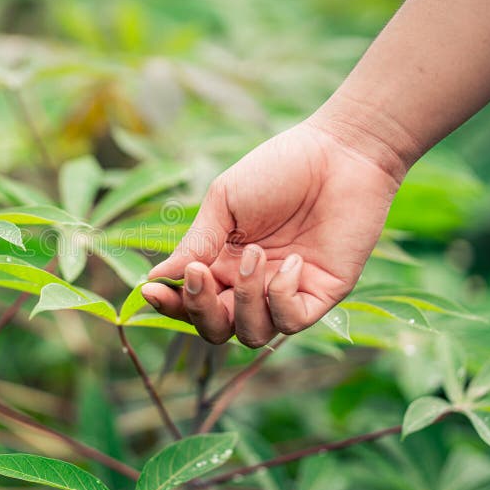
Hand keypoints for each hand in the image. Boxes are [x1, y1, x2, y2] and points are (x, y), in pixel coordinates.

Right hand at [141, 119, 403, 346]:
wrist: (338, 154)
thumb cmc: (277, 170)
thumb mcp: (225, 202)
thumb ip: (195, 243)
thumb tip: (156, 278)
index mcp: (221, 263)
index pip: (189, 302)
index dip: (169, 303)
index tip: (150, 288)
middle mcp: (250, 286)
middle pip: (215, 330)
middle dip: (200, 310)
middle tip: (201, 273)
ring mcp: (286, 293)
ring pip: (252, 335)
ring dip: (243, 299)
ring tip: (254, 253)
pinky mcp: (321, 295)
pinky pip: (290, 322)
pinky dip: (281, 295)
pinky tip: (292, 259)